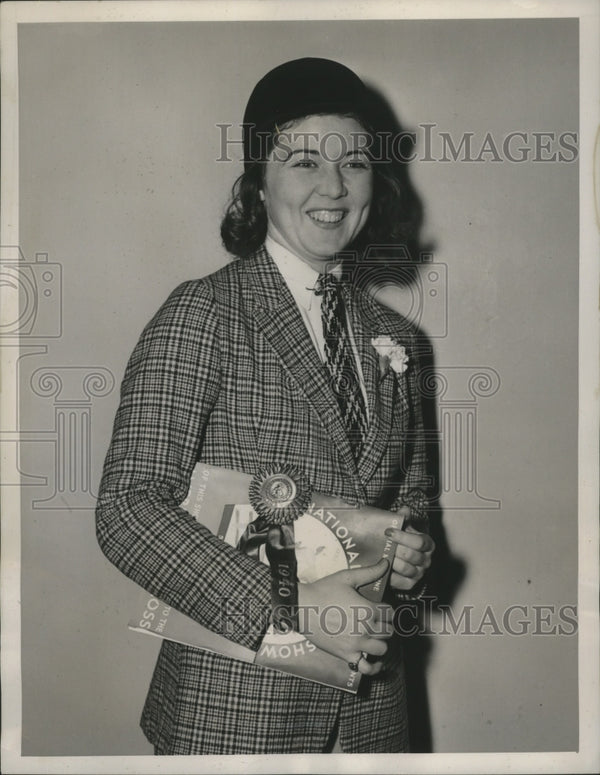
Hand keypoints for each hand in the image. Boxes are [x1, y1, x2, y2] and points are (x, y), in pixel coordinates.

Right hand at [297, 559, 393, 674]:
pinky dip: (374, 667)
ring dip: (380, 642)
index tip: (381, 608)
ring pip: (382, 648)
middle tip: (376, 620)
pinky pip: (367, 668)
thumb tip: (386, 562)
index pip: (391, 613)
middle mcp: (366, 629)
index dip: (387, 610)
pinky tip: (376, 662)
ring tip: (373, 635)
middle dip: (385, 625)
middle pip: (389, 631)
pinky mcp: (346, 655)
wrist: (301, 607)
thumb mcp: (347, 577)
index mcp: (368, 609)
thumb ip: (369, 572)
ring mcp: (357, 644)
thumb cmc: (323, 590)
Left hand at [386, 525, 434, 591]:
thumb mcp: (403, 528)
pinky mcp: (410, 584)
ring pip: (406, 568)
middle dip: (394, 549)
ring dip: (392, 561)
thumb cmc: (401, 541)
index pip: (419, 542)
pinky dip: (390, 575)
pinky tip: (382, 567)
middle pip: (411, 555)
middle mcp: (426, 560)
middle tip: (382, 544)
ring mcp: (419, 573)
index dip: (402, 536)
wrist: (399, 558)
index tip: (388, 531)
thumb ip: (404, 519)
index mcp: (427, 544)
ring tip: (381, 554)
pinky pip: (400, 581)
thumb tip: (405, 510)